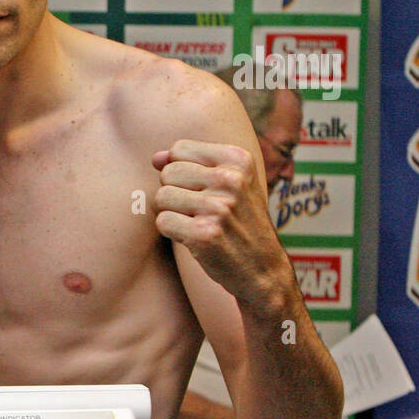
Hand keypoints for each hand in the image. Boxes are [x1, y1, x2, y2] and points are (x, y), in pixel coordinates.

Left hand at [152, 139, 286, 306]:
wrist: (263, 269)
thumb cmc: (238, 222)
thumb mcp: (228, 184)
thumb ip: (190, 164)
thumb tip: (155, 157)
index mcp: (239, 159)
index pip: (179, 149)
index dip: (179, 170)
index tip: (200, 188)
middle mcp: (231, 180)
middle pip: (168, 172)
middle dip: (174, 192)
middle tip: (198, 210)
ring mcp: (219, 207)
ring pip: (161, 197)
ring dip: (172, 213)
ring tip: (197, 223)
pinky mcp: (205, 234)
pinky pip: (163, 222)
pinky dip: (171, 232)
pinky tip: (194, 238)